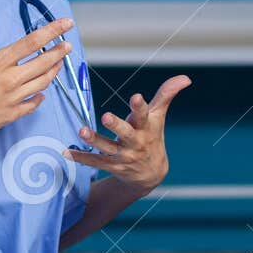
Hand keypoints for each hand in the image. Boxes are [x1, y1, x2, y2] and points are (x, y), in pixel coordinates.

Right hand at [0, 10, 73, 150]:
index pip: (32, 42)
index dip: (52, 31)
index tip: (66, 23)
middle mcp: (10, 80)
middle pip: (44, 63)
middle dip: (59, 52)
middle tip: (68, 45)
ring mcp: (13, 99)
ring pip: (42, 83)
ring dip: (54, 72)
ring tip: (59, 63)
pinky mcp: (11, 115)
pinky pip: (32, 105)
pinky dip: (40, 98)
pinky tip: (42, 94)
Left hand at [64, 75, 190, 196]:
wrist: (151, 174)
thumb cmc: (153, 137)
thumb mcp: (159, 117)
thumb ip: (166, 95)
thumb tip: (185, 78)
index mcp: (146, 128)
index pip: (144, 115)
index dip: (140, 106)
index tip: (136, 97)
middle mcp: (135, 142)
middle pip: (126, 133)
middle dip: (117, 125)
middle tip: (106, 116)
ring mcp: (123, 155)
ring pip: (107, 148)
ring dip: (94, 140)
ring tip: (82, 131)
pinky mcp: (111, 165)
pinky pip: (94, 161)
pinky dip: (80, 157)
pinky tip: (66, 151)